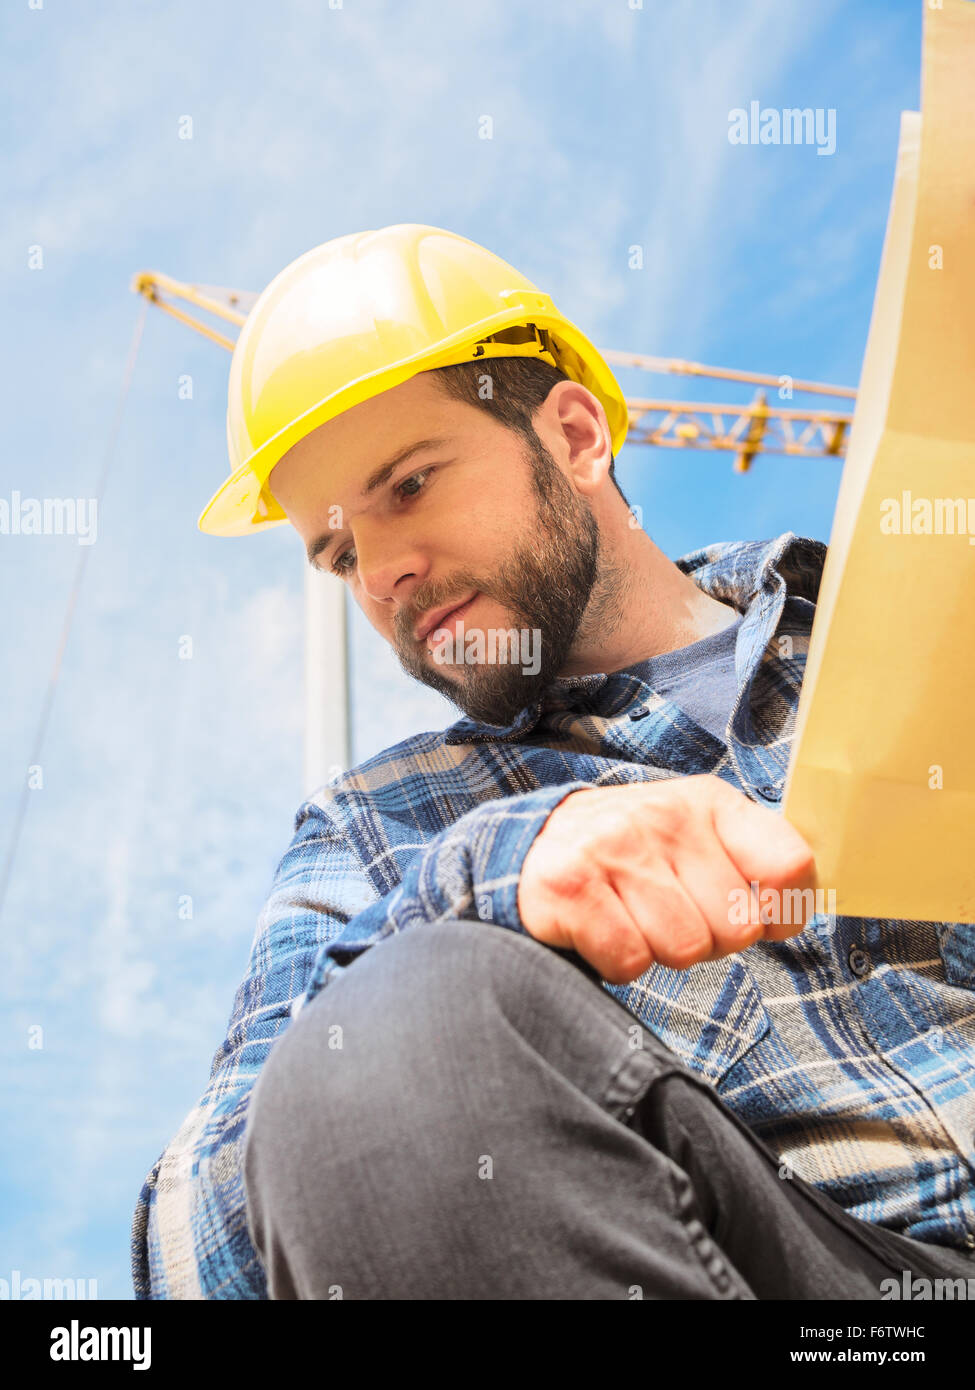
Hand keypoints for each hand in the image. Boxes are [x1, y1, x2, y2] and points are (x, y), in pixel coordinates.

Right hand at [516, 774, 815, 983]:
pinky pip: (630, 961)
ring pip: (685, 950)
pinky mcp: (570, 887)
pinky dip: (617, 962)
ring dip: (659, 950)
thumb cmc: (634, 852)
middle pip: (738, 928)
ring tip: (633, 918)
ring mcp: (614, 848)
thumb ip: (753, 861)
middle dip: (708, 938)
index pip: (789, 865)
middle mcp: (663, 816)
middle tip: (668, 913)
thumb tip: (796, 912)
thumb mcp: (695, 835)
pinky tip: (602, 929)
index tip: (758, 917)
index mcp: (708, 802)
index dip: (783, 912)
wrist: (534, 843)